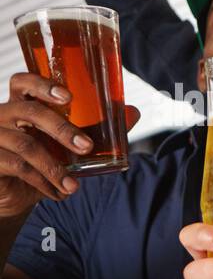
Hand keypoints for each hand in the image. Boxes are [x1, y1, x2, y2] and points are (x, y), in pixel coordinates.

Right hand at [0, 71, 138, 217]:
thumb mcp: (67, 147)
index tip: (69, 97)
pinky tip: (58, 193)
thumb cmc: (41, 163)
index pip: (23, 83)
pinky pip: (17, 167)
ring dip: (55, 167)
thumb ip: (95, 128)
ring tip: (74, 186)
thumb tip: (132, 112)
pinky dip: (42, 182)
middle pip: (29, 111)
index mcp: (21, 105)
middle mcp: (2, 116)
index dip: (43, 84)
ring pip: (25, 144)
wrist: (13, 196)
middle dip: (61, 129)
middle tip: (87, 147)